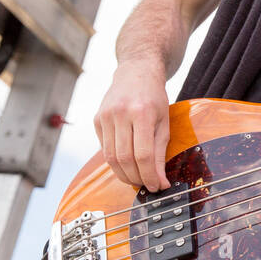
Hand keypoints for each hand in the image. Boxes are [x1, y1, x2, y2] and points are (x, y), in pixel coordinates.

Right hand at [94, 59, 170, 191]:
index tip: (157, 187)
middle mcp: (120, 114)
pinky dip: (115, 161)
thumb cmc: (154, 98)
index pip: (143, 155)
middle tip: (147, 185)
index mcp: (142, 113)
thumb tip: (160, 182)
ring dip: (124, 174)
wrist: (136, 72)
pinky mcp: (96, 120)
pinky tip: (126, 163)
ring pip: (111, 157)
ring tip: (137, 179)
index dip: (149, 176)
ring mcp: (105, 116)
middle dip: (136, 178)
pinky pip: (105, 149)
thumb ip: (160, 152)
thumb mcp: (164, 123)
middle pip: (124, 158)